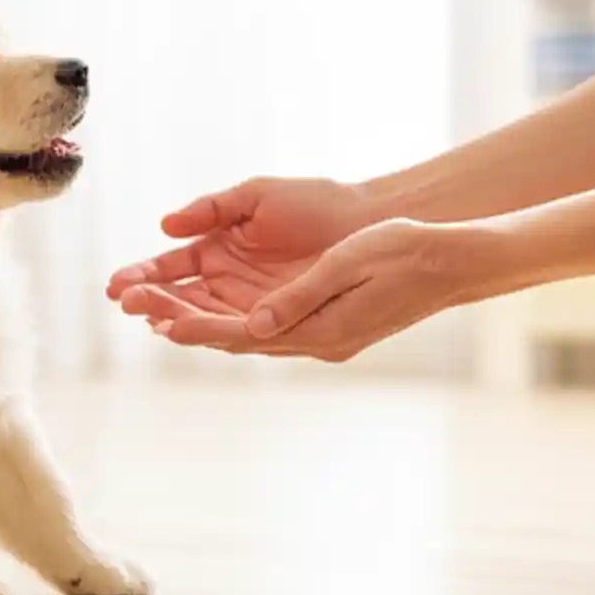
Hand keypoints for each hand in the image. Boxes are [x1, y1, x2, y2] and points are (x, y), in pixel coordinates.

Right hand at [106, 177, 378, 314]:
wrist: (365, 222)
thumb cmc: (314, 202)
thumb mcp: (255, 197)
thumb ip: (209, 209)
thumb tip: (165, 226)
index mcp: (215, 250)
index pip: (169, 268)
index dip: (141, 277)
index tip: (116, 285)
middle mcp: (225, 282)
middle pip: (178, 298)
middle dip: (150, 301)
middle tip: (127, 303)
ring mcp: (247, 304)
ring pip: (201, 317)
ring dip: (173, 319)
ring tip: (149, 321)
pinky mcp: (273, 320)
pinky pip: (236, 331)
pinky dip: (209, 332)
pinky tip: (184, 333)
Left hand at [121, 218, 479, 360]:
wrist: (454, 263)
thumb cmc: (404, 253)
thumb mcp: (348, 267)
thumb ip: (298, 297)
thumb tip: (253, 324)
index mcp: (319, 331)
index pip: (242, 333)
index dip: (197, 327)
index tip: (157, 322)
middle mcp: (316, 341)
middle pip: (237, 338)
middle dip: (188, 324)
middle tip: (141, 312)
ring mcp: (324, 337)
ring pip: (249, 335)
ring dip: (206, 325)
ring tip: (160, 317)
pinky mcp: (329, 326)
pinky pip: (269, 327)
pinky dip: (234, 320)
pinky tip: (215, 312)